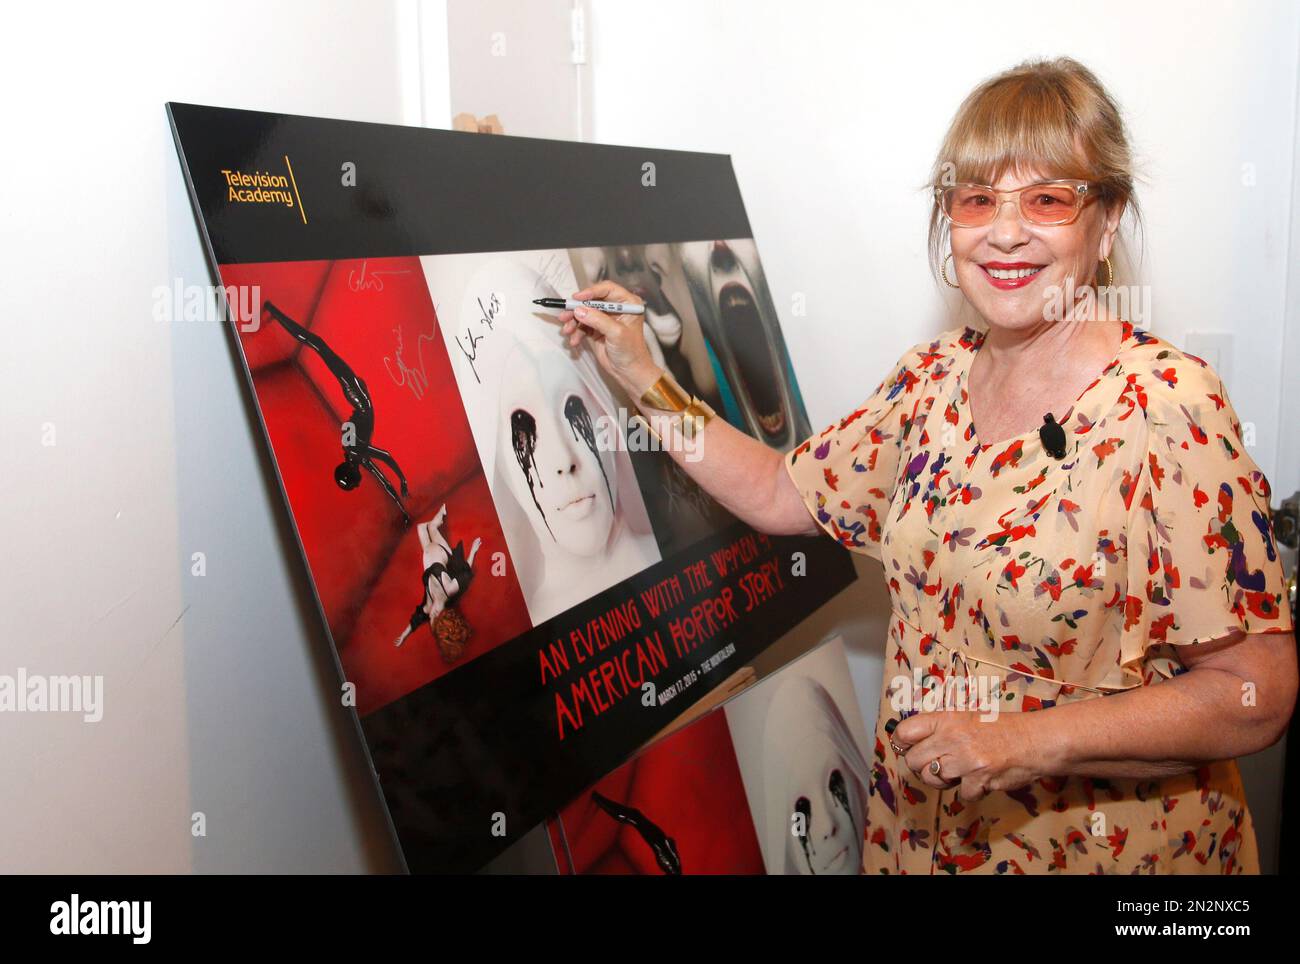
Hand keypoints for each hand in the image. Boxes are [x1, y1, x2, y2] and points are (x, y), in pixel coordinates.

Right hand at [558, 281, 659, 395]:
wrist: (629, 372)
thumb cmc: (631, 352)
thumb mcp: (616, 333)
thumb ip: (598, 320)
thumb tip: (579, 310)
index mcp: (628, 304)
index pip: (607, 289)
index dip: (591, 292)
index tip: (578, 298)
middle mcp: (616, 308)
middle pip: (592, 300)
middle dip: (577, 308)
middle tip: (565, 315)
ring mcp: (605, 318)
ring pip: (584, 313)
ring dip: (573, 321)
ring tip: (567, 331)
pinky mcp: (596, 329)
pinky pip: (582, 325)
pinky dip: (576, 332)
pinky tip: (574, 341)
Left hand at [890, 710, 1047, 802]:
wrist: (1036, 740)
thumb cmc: (1002, 728)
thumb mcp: (966, 717)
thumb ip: (939, 729)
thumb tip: (908, 742)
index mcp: (946, 718)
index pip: (905, 731)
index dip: (902, 743)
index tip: (907, 748)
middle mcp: (951, 737)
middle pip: (913, 761)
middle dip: (922, 767)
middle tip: (938, 765)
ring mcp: (965, 759)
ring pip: (932, 779)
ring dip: (945, 781)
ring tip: (961, 772)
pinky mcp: (979, 779)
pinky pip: (961, 795)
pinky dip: (970, 792)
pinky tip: (981, 779)